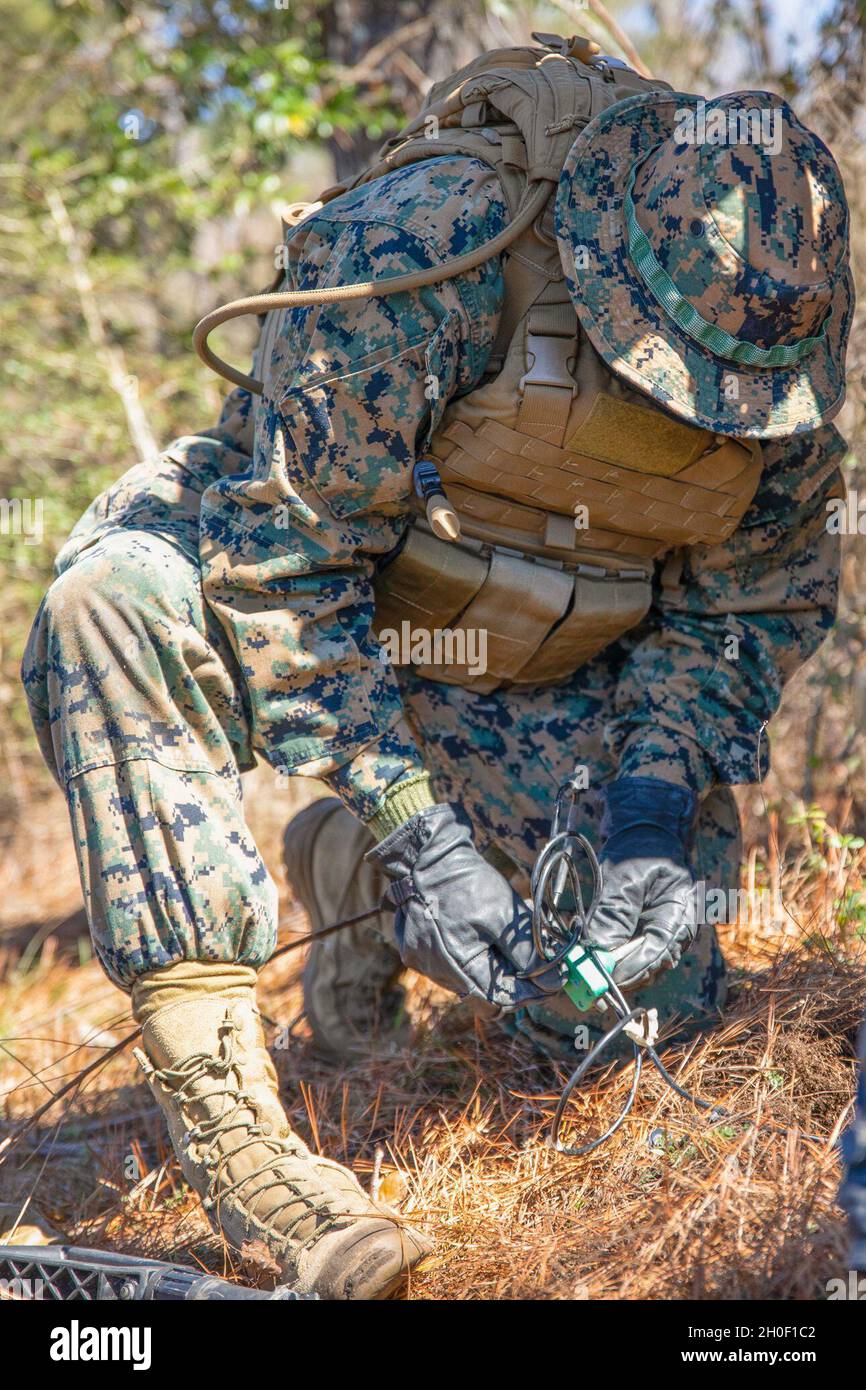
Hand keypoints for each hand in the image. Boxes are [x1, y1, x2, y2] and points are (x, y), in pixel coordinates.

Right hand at [366, 805, 560, 1011]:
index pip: (503, 999)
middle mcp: (439, 973)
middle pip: (488, 991)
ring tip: (517, 940)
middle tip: (542, 959)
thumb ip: (526, 953)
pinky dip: (479, 952)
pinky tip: (492, 933)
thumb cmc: (465, 883)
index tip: (555, 977)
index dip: (532, 990)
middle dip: (518, 976)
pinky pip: (458, 962)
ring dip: (500, 963)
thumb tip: (550, 981)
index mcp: (460, 968)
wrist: (427, 856)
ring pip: (474, 976)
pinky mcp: (422, 951)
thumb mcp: (504, 915)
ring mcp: (428, 963)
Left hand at [586, 777, 697, 990]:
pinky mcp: (649, 936)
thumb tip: (599, 950)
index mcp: (682, 910)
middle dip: (619, 974)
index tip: (601, 975)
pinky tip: (590, 958)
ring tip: (583, 971)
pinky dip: (613, 960)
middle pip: (651, 964)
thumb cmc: (639, 849)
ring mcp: (665, 935)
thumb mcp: (624, 875)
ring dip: (614, 970)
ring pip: (641, 965)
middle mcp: (679, 929)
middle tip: (585, 978)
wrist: (646, 834)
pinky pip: (633, 956)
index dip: (629, 967)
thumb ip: (614, 912)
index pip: (658, 950)